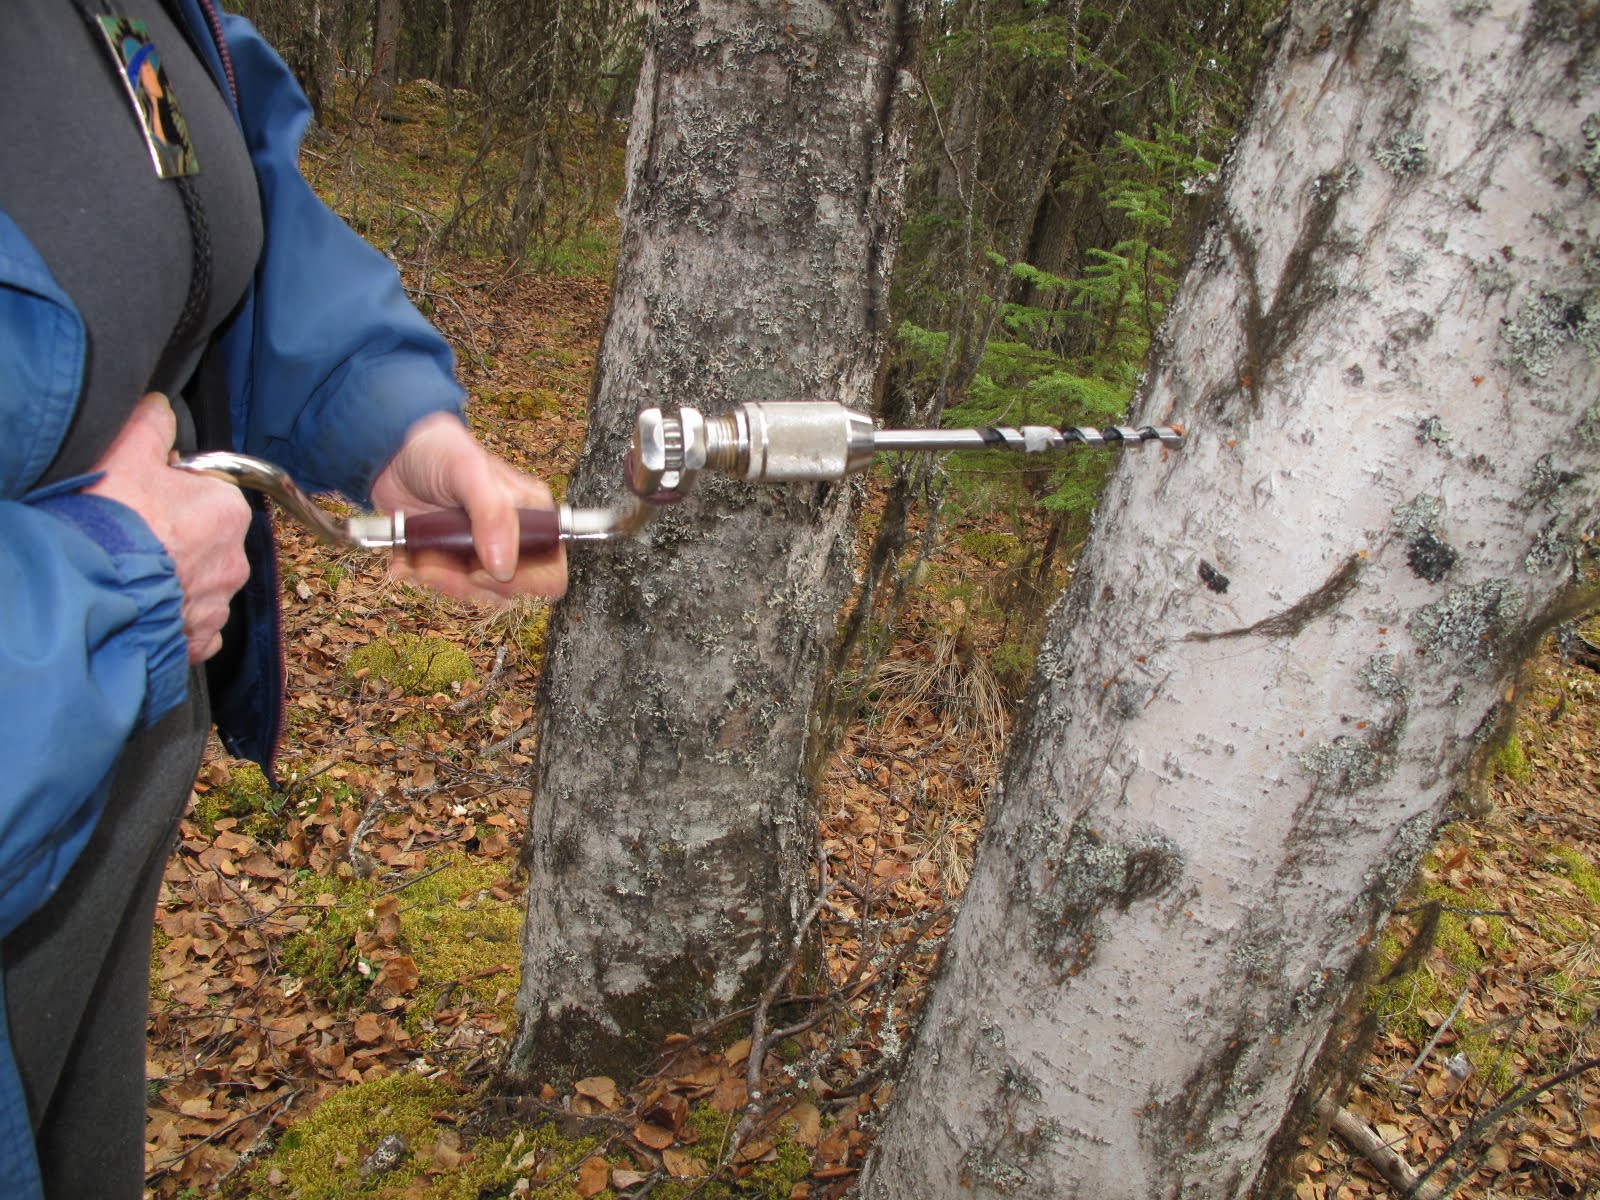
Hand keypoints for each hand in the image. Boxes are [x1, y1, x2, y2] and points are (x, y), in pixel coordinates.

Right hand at [86, 394, 252, 662]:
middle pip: (206, 540)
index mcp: (228, 510)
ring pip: (199, 584)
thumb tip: (161, 407)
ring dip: (172, 578)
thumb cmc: (109, 521)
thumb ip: (152, 423)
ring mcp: (217, 604)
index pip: (209, 493)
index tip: (144, 497)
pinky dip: (171, 617)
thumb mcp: (126, 452)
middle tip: (132, 536)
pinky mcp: (198, 641)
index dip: (172, 492)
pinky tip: (144, 605)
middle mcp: (234, 560)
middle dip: (176, 537)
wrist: (87, 591)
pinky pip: (191, 626)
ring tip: (131, 572)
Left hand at [370, 413, 567, 602]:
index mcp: (533, 516)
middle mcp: (514, 539)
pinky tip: (408, 557)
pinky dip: (422, 576)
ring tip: (418, 553)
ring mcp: (482, 553)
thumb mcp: (468, 469)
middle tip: (437, 557)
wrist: (394, 457)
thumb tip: (504, 568)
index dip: (521, 579)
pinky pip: (446, 588)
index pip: (550, 569)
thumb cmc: (439, 451)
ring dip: (441, 578)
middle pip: (510, 589)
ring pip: (476, 594)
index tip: (481, 567)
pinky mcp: (453, 562)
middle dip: (470, 581)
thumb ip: (493, 513)